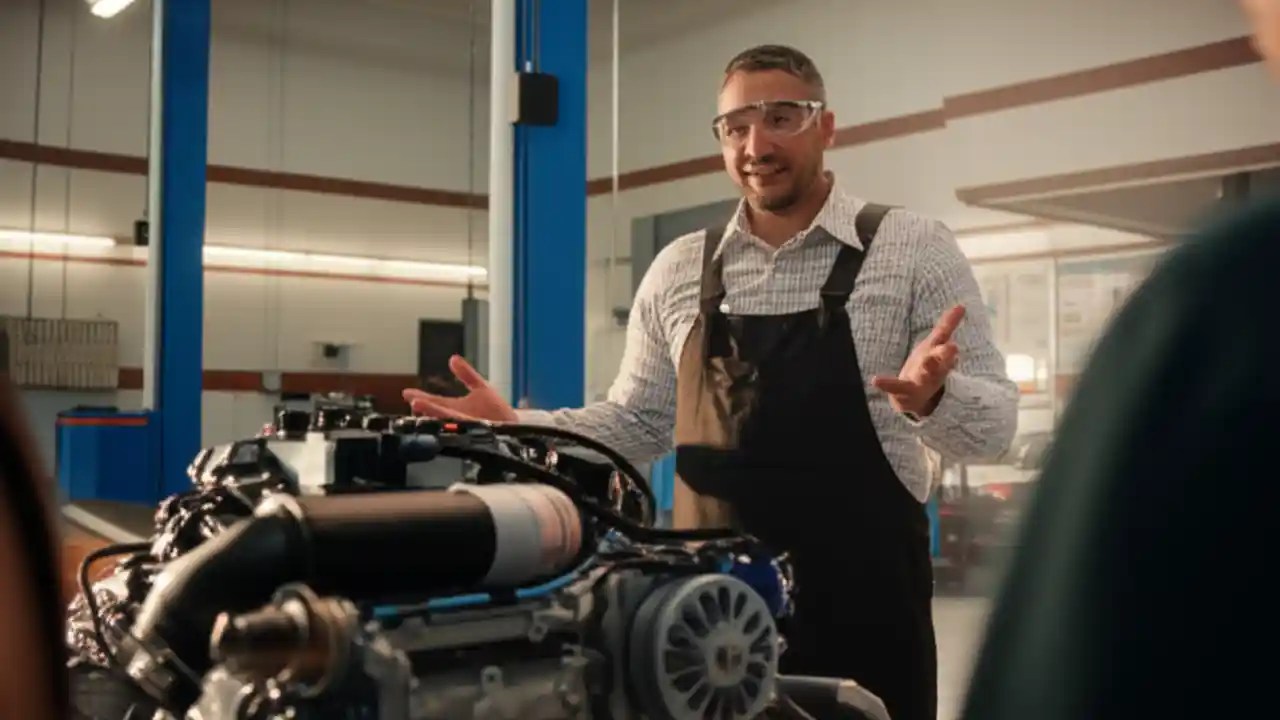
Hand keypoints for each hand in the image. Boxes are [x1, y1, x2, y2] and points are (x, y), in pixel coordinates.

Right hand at [402, 354, 517, 422]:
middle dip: (425, 406)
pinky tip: (448, 416)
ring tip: (420, 405)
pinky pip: (464, 425)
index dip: (422, 397)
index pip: (435, 402)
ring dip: (435, 413)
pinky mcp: (477, 431)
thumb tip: (452, 358)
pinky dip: (455, 420)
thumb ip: (467, 375)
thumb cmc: (496, 412)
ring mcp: (466, 426)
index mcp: (455, 408)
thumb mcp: (480, 388)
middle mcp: (457, 418)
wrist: (513, 428)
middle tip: (412, 400)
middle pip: (438, 412)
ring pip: (448, 420)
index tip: (406, 393)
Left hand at [872, 304, 964, 417]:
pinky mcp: (905, 390)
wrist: (915, 399)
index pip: (946, 342)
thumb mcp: (936, 345)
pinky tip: (875, 380)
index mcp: (940, 357)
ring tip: (927, 361)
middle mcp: (934, 369)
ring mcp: (921, 381)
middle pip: (941, 360)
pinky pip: (895, 386)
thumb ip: (947, 326)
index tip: (959, 314)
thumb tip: (961, 305)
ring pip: (926, 375)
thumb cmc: (928, 367)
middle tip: (952, 348)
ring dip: (928, 368)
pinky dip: (886, 384)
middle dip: (946, 354)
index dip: (951, 329)